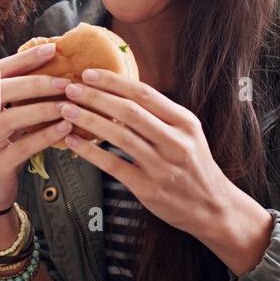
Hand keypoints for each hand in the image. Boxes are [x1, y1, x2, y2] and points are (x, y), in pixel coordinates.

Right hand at [0, 41, 71, 214]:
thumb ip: (14, 96)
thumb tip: (51, 64)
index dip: (24, 59)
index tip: (52, 49)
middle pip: (1, 91)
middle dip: (36, 83)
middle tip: (66, 82)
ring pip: (9, 118)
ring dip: (42, 109)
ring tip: (68, 105)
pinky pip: (22, 147)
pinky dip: (45, 136)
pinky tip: (65, 128)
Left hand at [56, 67, 271, 273]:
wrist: (213, 207)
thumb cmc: (193, 166)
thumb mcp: (187, 133)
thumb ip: (160, 115)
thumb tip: (120, 91)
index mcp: (184, 122)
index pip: (144, 94)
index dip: (113, 82)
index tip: (88, 73)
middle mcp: (175, 141)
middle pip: (129, 111)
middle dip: (95, 97)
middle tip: (70, 88)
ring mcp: (162, 166)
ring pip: (119, 136)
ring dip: (89, 120)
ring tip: (67, 110)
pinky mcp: (149, 188)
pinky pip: (114, 165)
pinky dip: (90, 153)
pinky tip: (73, 142)